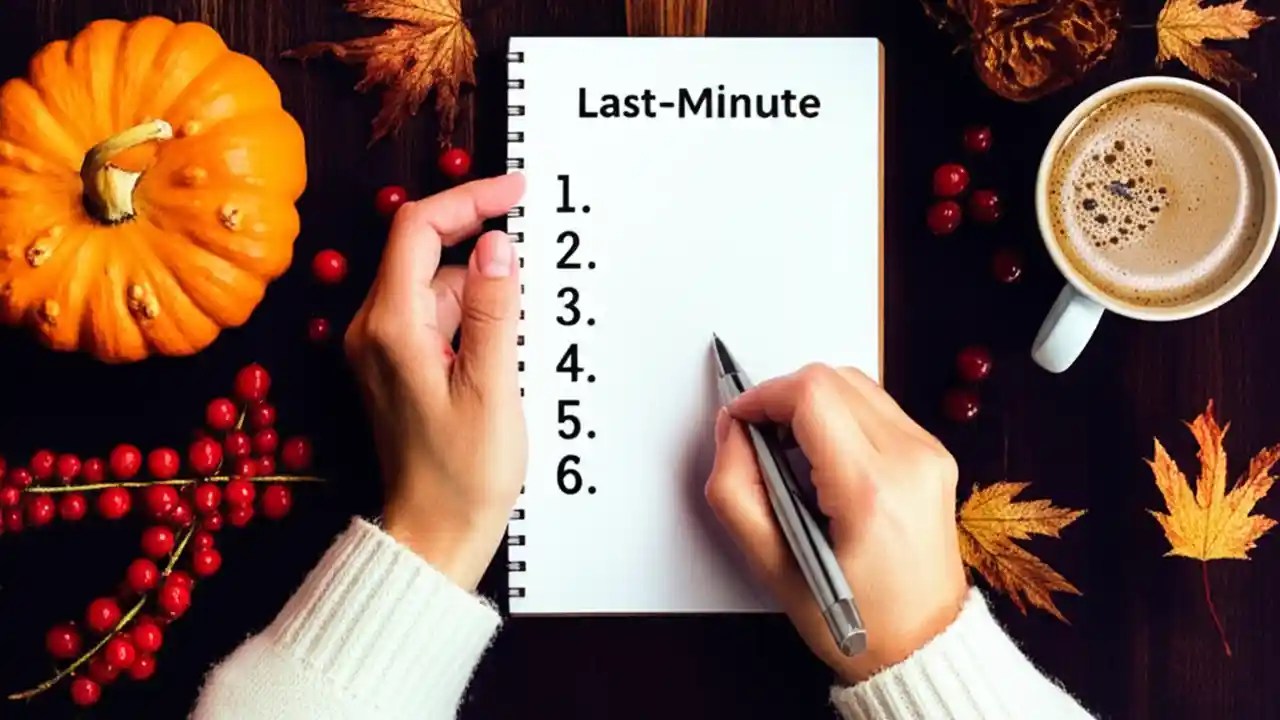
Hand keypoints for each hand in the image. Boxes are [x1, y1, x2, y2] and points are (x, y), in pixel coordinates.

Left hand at [344, 173, 526, 590]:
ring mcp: (380, 347)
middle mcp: (373, 329)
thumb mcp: (493, 388)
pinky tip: (500, 344)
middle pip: (422, 251)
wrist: (433, 534)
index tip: (515, 191)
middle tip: (531, 250)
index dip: (468, 198)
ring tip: (519, 331)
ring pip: (431, 284)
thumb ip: (494, 310)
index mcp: (390, 327)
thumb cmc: (462, 475)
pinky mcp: (395, 365)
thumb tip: (497, 243)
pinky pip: (432, 315)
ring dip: (478, 287)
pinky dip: (468, 314)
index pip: (418, 227)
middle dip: (477, 243)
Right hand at [705, 364, 967, 683]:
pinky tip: (824, 459)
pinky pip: (877, 406)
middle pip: (833, 378)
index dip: (763, 396)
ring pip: (855, 383)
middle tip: (762, 440)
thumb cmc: (856, 620)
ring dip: (813, 403)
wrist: (923, 645)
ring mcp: (929, 453)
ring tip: (792, 452)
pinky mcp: (935, 454)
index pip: (811, 394)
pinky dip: (840, 416)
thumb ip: (736, 490)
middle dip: (784, 398)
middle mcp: (911, 459)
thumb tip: (731, 429)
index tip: (740, 421)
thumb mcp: (773, 566)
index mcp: (871, 489)